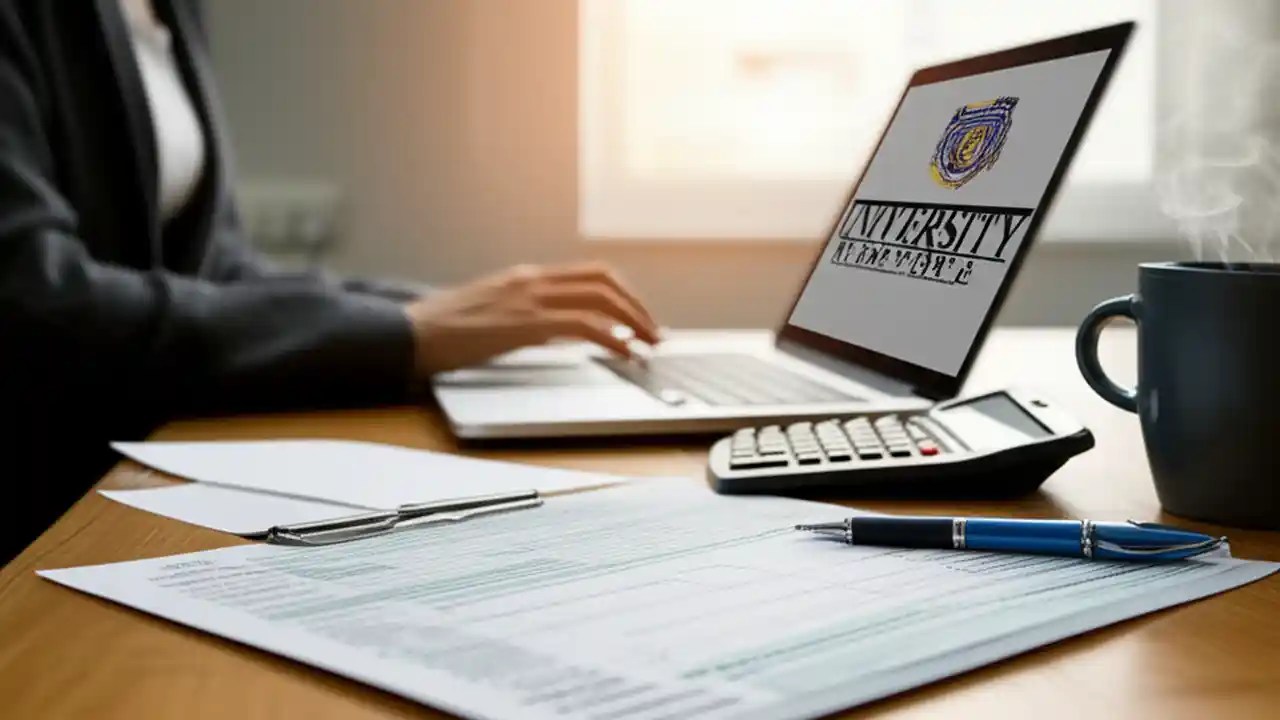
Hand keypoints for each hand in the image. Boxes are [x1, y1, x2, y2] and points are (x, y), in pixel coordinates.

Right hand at [404, 262, 660, 375]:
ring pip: (601, 299)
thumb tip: (552, 331)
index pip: (588, 275)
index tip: (636, 317)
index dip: (621, 294)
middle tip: (652, 332)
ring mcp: (529, 299)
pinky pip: (583, 325)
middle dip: (636, 306)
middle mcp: (531, 281)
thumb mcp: (490, 313)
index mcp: (525, 278)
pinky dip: (611, 337)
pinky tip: (621, 352)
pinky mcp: (525, 323)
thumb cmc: (441, 330)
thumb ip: (523, 315)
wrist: (410, 333)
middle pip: (603, 280)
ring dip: (632, 321)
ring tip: (646, 344)